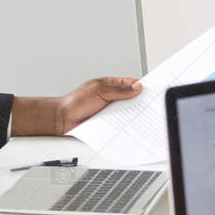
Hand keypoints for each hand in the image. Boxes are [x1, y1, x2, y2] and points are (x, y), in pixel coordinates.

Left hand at [10, 77, 141, 137]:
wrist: (62, 120)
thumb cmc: (75, 102)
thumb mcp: (99, 90)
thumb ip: (118, 90)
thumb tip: (137, 87)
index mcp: (111, 86)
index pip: (131, 85)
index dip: (141, 87)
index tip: (151, 90)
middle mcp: (112, 99)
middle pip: (131, 100)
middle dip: (139, 103)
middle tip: (149, 107)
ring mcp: (110, 113)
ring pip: (127, 114)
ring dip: (132, 117)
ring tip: (141, 119)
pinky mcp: (108, 125)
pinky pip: (120, 126)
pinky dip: (125, 127)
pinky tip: (129, 129)